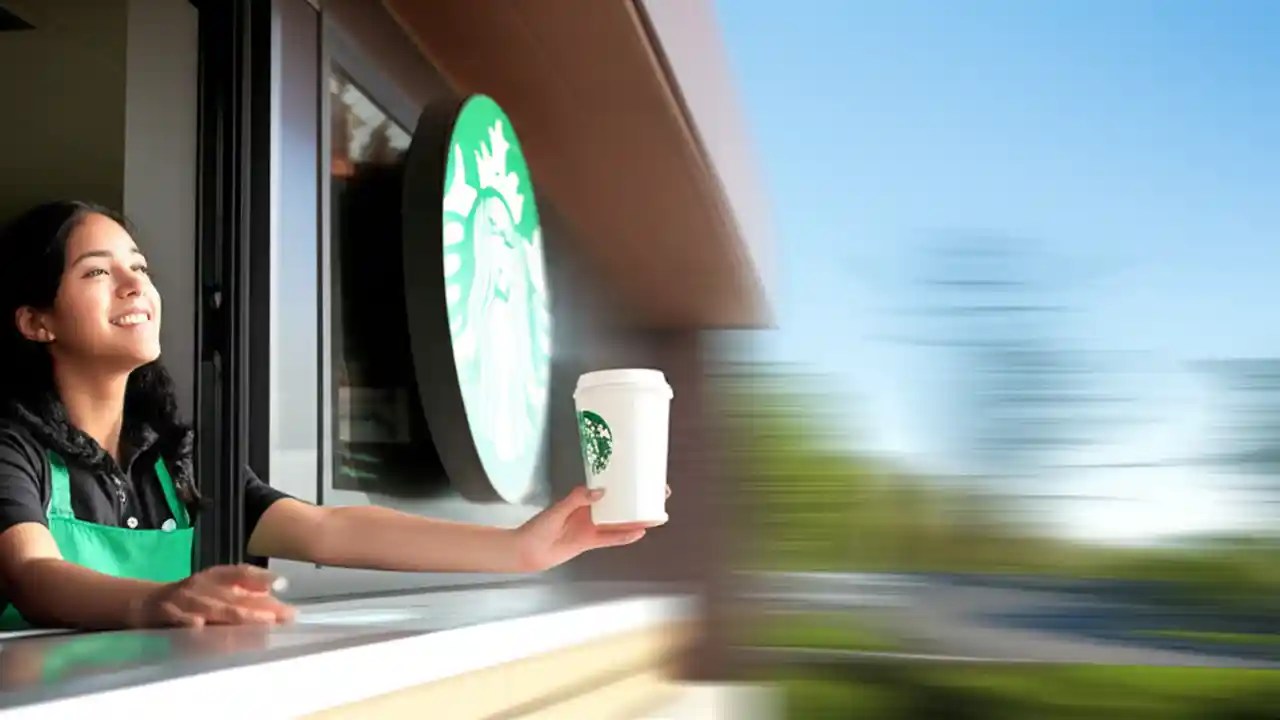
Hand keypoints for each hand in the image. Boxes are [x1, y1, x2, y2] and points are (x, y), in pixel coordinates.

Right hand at [133, 564, 294, 627]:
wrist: (146, 602)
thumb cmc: (190, 598)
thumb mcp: (215, 588)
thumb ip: (242, 589)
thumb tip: (271, 590)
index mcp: (215, 576)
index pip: (240, 572)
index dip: (261, 576)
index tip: (282, 583)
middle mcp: (202, 585)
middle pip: (234, 596)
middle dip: (259, 607)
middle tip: (282, 616)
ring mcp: (184, 599)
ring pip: (213, 608)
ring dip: (237, 615)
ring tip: (260, 622)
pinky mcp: (166, 613)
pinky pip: (180, 619)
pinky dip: (189, 622)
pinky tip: (200, 627)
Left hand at [514, 485, 670, 572]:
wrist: (527, 551)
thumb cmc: (537, 527)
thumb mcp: (558, 509)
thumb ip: (578, 499)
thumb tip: (601, 491)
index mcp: (583, 498)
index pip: (609, 487)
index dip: (625, 481)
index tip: (642, 475)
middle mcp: (590, 511)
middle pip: (619, 503)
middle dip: (637, 498)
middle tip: (658, 493)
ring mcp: (592, 527)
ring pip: (620, 521)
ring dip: (637, 518)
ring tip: (655, 513)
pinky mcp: (591, 542)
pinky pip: (612, 538)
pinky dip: (625, 536)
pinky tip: (640, 532)